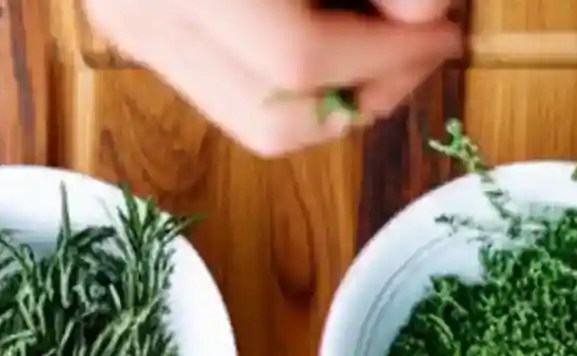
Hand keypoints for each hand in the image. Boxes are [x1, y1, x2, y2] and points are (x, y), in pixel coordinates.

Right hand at [86, 0, 460, 156]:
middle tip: (416, 43)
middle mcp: (146, 12)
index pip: (301, 60)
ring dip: (333, 89)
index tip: (445, 30)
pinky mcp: (131, 29)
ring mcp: (130, 28)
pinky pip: (231, 88)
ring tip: (371, 27)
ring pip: (254, 118)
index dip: (391, 57)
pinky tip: (320, 14)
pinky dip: (291, 72)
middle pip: (276, 122)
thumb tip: (424, 17)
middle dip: (367, 92)